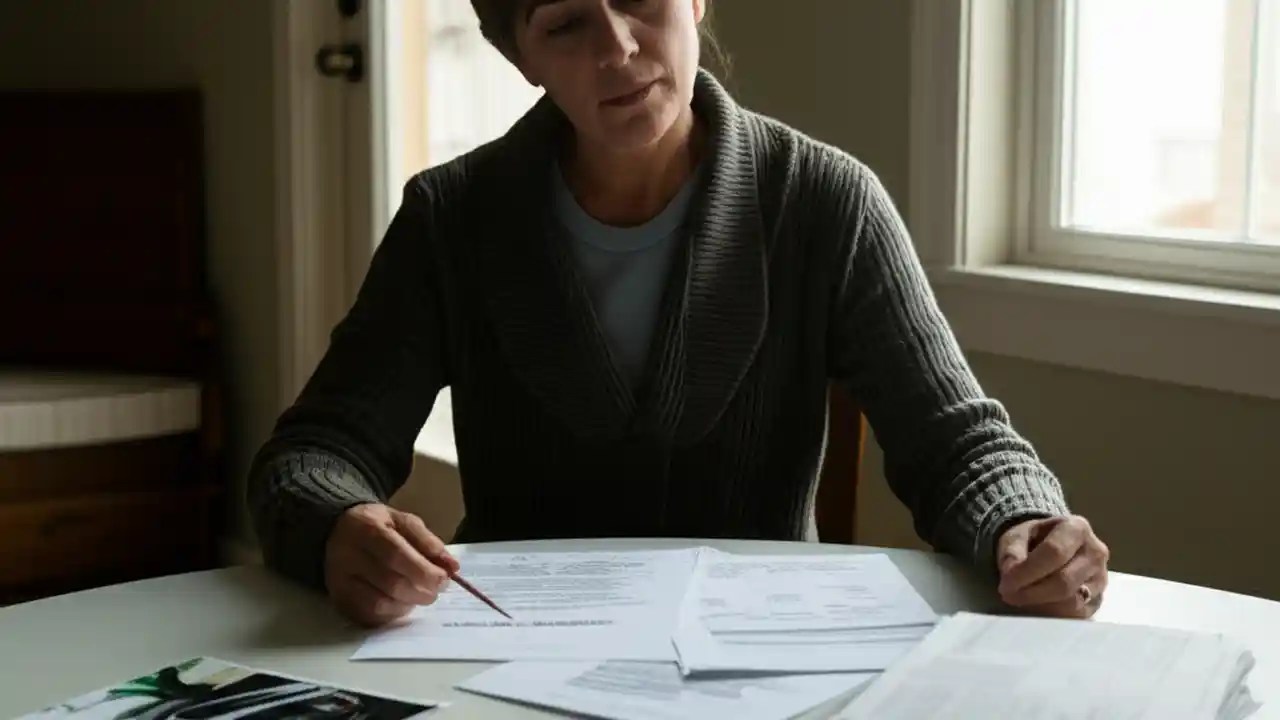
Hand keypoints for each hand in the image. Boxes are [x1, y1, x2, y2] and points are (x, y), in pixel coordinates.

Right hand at [324, 503, 459, 626]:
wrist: (336, 532)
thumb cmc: (378, 526)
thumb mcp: (403, 521)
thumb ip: (428, 542)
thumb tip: (452, 567)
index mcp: (367, 529)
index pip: (397, 555)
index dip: (424, 572)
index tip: (445, 579)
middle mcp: (349, 556)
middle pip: (390, 583)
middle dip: (421, 591)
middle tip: (435, 590)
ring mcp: (340, 581)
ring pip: (379, 604)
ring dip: (408, 604)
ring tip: (419, 595)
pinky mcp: (339, 599)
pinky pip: (369, 616)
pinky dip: (392, 614)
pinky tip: (401, 603)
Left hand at [996, 515, 1109, 618]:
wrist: (1051, 548)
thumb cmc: (1033, 540)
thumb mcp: (1017, 537)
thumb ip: (1012, 553)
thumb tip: (1011, 574)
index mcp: (1077, 528)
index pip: (1054, 552)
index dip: (1027, 572)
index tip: (1005, 583)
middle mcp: (1096, 553)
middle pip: (1064, 581)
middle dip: (1032, 593)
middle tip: (1009, 595)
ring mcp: (1101, 579)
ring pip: (1072, 602)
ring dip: (1040, 606)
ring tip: (1020, 600)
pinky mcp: (1098, 601)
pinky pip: (1076, 615)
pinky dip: (1052, 615)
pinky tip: (1036, 607)